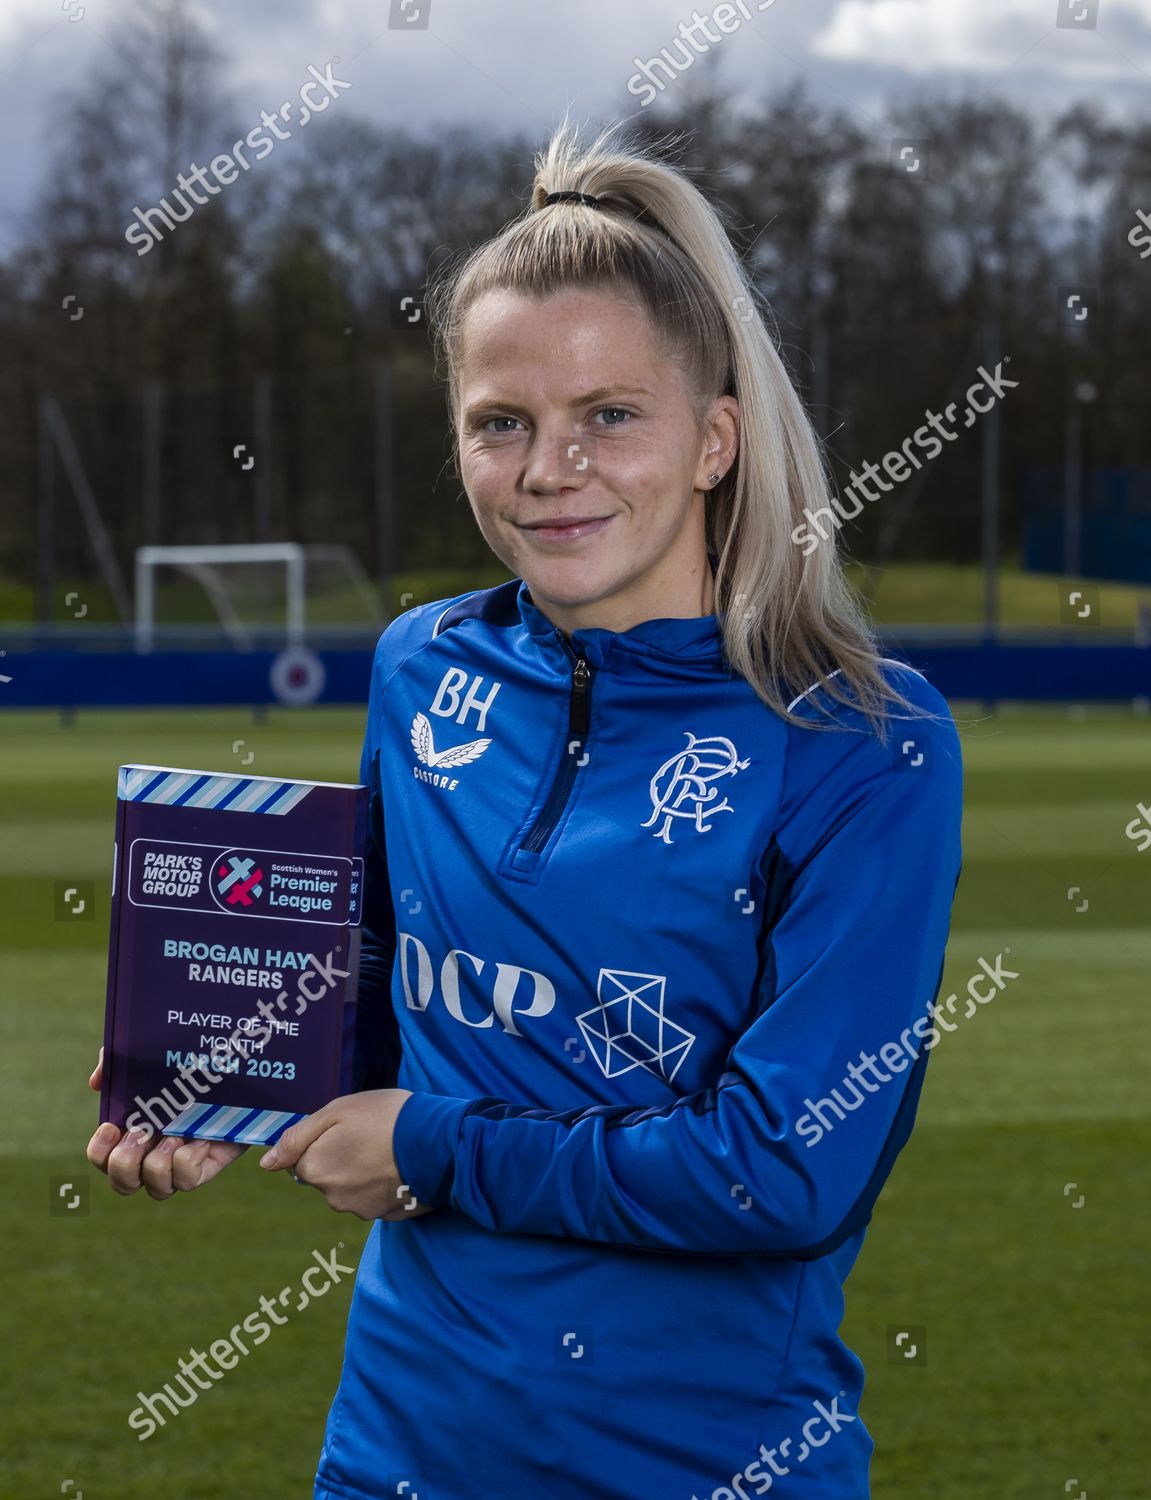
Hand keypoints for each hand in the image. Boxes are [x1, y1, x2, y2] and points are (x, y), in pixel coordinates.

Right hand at [85, 1047, 246, 1198]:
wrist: (236, 1065)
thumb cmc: (186, 1062)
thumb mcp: (149, 1055)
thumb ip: (117, 1060)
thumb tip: (96, 1083)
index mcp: (132, 1132)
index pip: (102, 1159)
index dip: (99, 1151)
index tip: (110, 1125)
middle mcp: (152, 1154)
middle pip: (122, 1184)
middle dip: (124, 1162)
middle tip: (141, 1131)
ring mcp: (179, 1164)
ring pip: (156, 1190)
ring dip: (158, 1165)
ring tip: (173, 1134)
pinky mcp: (207, 1165)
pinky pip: (188, 1180)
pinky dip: (187, 1161)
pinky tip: (199, 1138)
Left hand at [260, 1089, 435, 1222]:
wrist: (440, 1142)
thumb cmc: (386, 1117)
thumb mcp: (336, 1111)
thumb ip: (296, 1137)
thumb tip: (266, 1163)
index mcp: (315, 1169)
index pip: (302, 1158)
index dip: (323, 1139)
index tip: (347, 1128)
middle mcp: (333, 1197)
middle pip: (326, 1175)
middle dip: (341, 1158)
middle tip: (369, 1136)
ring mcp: (360, 1211)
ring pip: (350, 1188)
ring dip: (362, 1172)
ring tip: (388, 1150)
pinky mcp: (386, 1217)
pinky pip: (375, 1198)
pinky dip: (383, 1184)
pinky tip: (399, 1167)